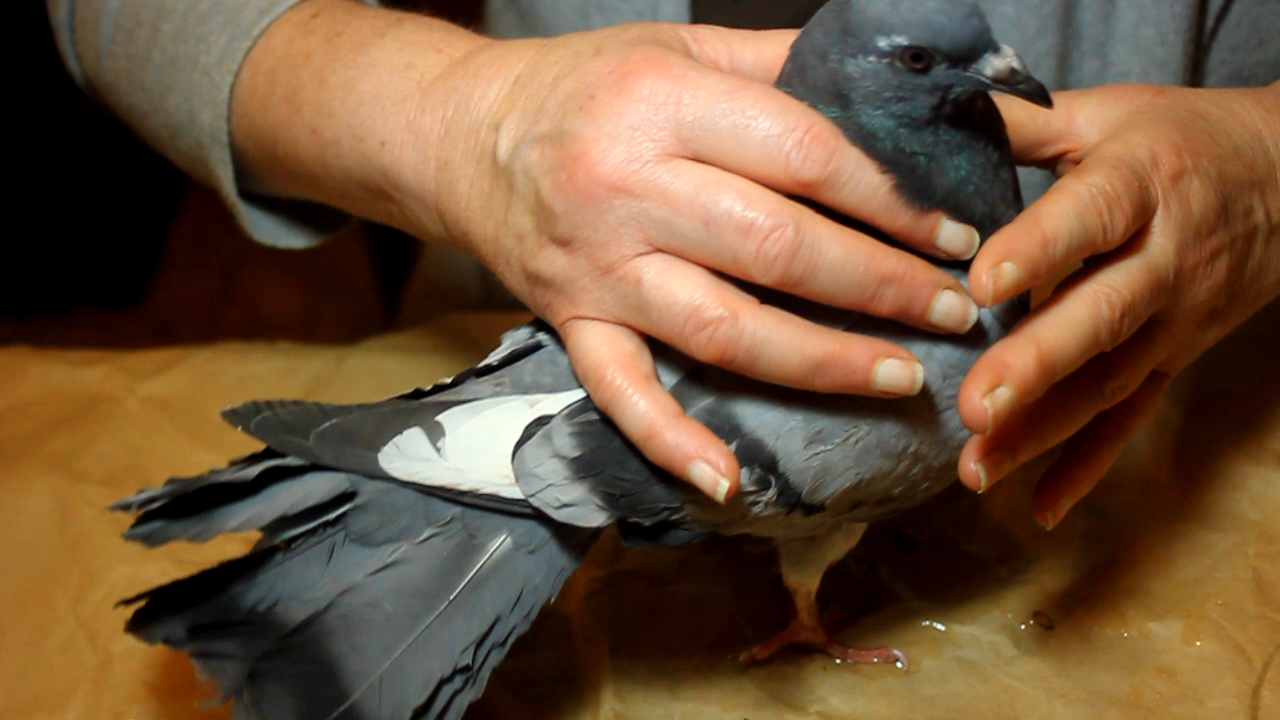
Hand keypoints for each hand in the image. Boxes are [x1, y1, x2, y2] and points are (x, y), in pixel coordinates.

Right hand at [232, 1, 983, 501]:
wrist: (463, 135)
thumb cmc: (584, 86)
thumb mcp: (676, 47)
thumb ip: (777, 64)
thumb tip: (889, 88)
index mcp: (661, 104)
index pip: (804, 156)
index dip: (890, 199)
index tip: (954, 233)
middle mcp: (625, 188)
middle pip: (776, 249)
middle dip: (879, 286)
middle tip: (952, 311)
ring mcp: (596, 266)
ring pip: (721, 330)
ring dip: (818, 362)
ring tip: (897, 377)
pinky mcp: (570, 322)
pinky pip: (619, 392)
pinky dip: (670, 442)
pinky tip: (728, 482)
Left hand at [956, 82, 1279, 527]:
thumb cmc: (1177, 141)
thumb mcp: (1107, 114)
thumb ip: (1022, 124)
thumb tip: (930, 119)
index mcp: (1141, 185)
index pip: (1090, 217)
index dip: (1038, 249)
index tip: (981, 283)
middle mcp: (1162, 261)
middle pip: (1100, 317)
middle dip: (1036, 366)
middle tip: (974, 407)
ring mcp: (1173, 322)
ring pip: (1107, 382)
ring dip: (1043, 431)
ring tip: (978, 468)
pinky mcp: (1173, 360)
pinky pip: (1132, 419)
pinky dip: (1088, 467)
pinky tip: (1040, 508)